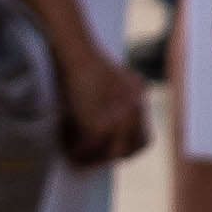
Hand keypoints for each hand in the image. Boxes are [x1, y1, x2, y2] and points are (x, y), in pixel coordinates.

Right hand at [53, 41, 150, 167]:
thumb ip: (136, 86)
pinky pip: (87, 150)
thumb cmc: (91, 61)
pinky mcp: (98, 128)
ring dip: (90, 158)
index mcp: (140, 103)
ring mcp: (117, 123)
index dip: (126, 148)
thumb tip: (145, 89)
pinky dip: (76, 151)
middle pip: (127, 150)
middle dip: (108, 157)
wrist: (76, 53)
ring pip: (107, 155)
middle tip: (89, 158)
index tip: (110, 150)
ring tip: (75, 155)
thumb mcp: (125, 72)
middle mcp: (134, 115)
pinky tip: (66, 149)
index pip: (144, 140)